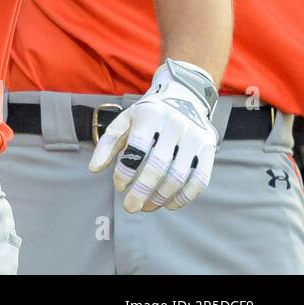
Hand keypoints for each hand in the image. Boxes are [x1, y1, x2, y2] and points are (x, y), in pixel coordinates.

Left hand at [88, 59, 218, 212]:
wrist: (182, 97)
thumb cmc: (146, 116)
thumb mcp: (124, 122)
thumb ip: (107, 144)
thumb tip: (94, 169)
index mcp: (150, 115)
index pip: (137, 148)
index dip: (126, 171)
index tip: (119, 186)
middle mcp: (175, 124)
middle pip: (158, 166)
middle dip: (142, 191)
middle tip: (130, 207)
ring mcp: (195, 137)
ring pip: (179, 176)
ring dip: (161, 197)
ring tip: (147, 206)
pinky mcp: (209, 148)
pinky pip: (200, 179)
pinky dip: (185, 197)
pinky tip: (169, 205)